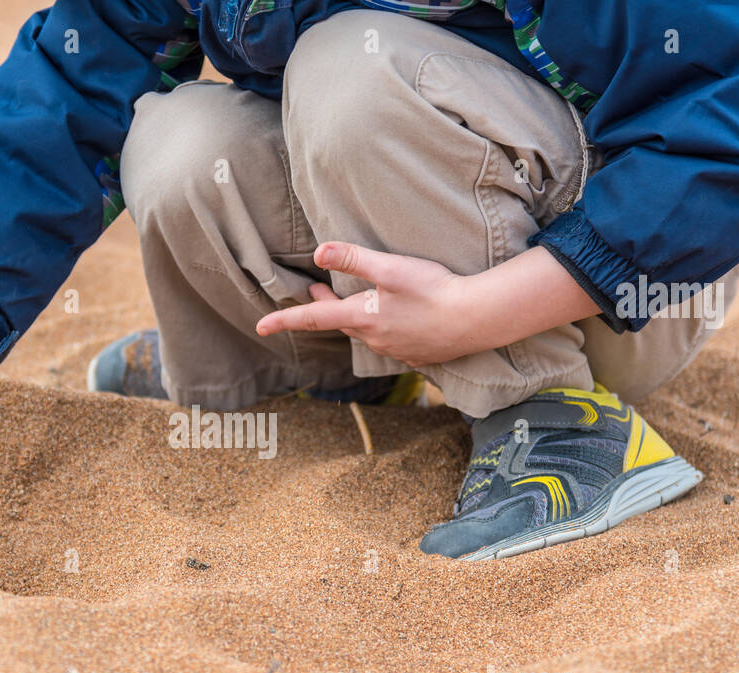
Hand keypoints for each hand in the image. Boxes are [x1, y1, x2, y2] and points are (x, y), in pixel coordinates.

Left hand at [256, 242, 467, 367]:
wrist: (477, 319)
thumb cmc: (435, 291)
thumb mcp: (392, 268)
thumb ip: (355, 259)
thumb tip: (320, 251)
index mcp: (362, 318)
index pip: (314, 319)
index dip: (285, 320)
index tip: (261, 327)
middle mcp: (374, 339)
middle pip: (340, 323)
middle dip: (324, 308)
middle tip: (315, 291)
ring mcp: (395, 350)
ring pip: (366, 332)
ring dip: (356, 316)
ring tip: (356, 301)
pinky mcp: (416, 354)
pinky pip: (390, 341)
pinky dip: (384, 326)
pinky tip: (396, 318)